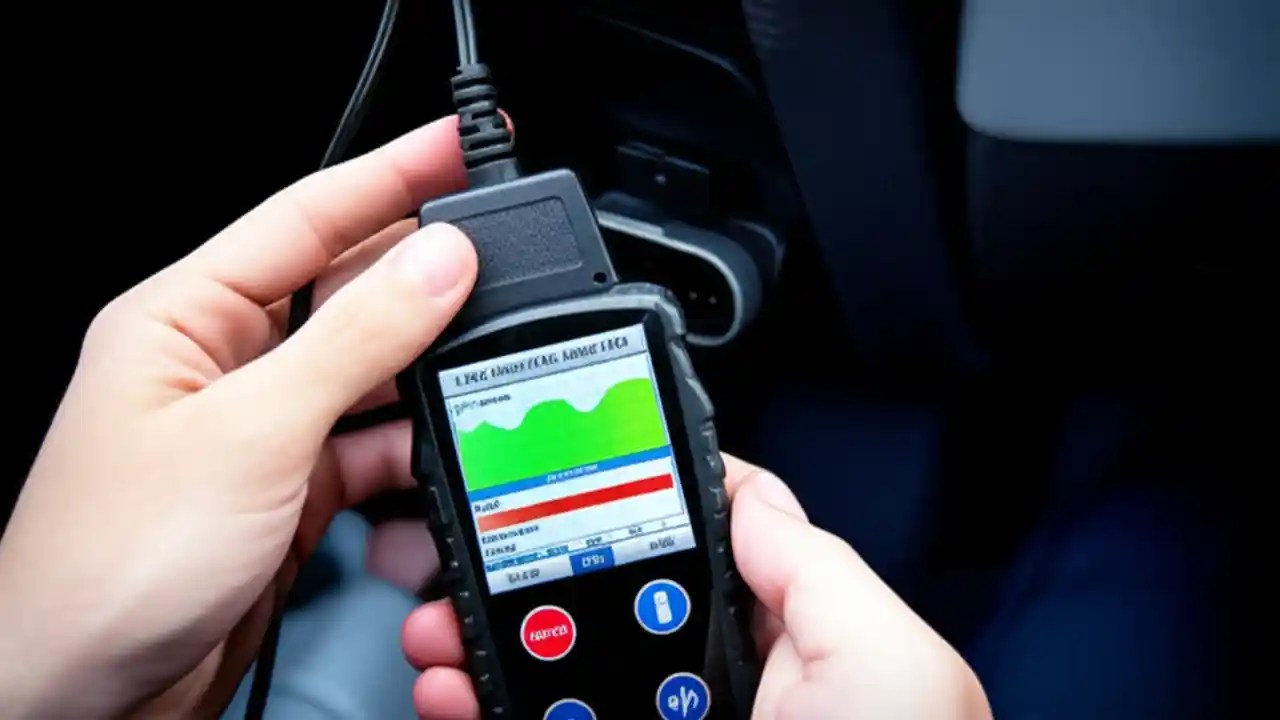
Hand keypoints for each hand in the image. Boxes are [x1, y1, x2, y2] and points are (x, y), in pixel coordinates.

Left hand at [0, 117, 478, 717]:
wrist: (84, 697)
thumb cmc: (108, 567)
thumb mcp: (251, 433)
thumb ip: (357, 341)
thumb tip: (438, 264)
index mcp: (184, 318)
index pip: (304, 216)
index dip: (390, 174)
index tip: (459, 145)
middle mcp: (222, 365)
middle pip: (346, 293)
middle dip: (424, 277)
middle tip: (504, 256)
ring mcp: (259, 430)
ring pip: (368, 375)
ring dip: (424, 375)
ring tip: (487, 358)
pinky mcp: (288, 491)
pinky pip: (368, 446)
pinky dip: (410, 449)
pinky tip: (442, 448)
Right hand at [402, 456, 990, 718]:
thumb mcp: (881, 662)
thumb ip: (813, 570)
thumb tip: (752, 496)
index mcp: (788, 650)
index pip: (696, 557)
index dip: (627, 513)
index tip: (560, 484)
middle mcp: (719, 697)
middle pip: (606, 614)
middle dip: (532, 582)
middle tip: (472, 561)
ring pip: (558, 682)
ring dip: (487, 648)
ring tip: (440, 633)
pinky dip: (480, 713)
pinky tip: (452, 697)